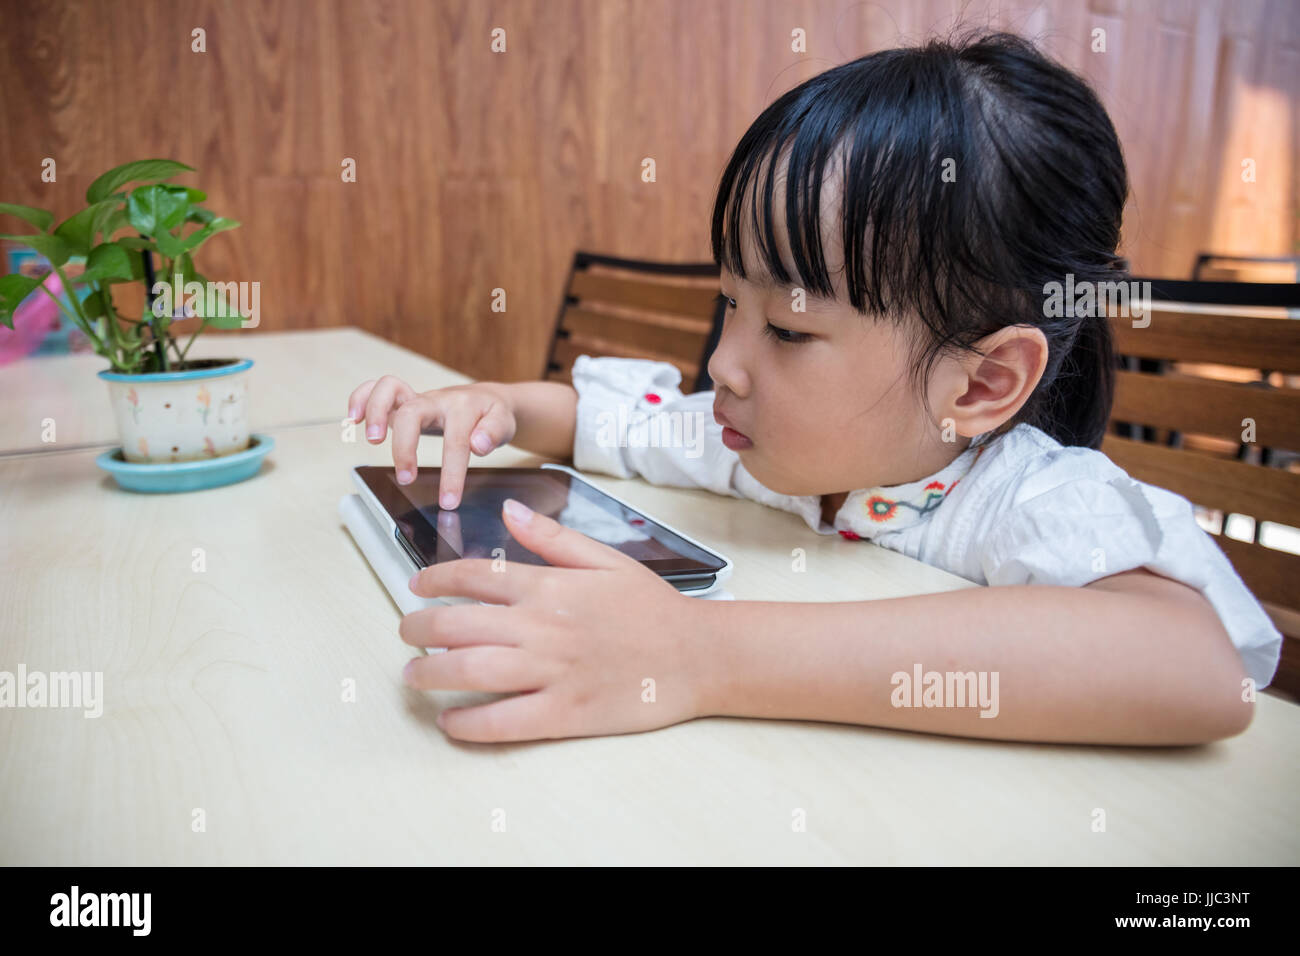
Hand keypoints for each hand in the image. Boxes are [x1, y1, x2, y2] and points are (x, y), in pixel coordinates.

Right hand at [347, 375, 517, 508]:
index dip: (452, 473)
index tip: (449, 500)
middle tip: (407, 478)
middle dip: (405, 446)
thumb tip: (478, 445)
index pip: (455, 440)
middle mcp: (436, 399)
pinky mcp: (402, 401)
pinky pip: (375, 389)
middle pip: (413, 412)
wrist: (485, 399)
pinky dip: (360, 399)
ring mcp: (417, 397)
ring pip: (389, 389)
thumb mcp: (504, 423)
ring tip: (371, 440)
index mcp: (463, 407)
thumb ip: (493, 433)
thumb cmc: (492, 414)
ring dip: (375, 411)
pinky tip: (353, 420)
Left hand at [399, 498, 708, 741]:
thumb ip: (553, 536)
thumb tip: (509, 511)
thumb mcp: (607, 559)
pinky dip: (468, 723)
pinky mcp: (564, 714)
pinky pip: (502, 721)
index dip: (435, 579)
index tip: (417, 586)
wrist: (699, 655)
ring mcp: (552, 672)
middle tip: (406, 632)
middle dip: (419, 628)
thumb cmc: (655, 608)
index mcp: (552, 586)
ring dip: (430, 674)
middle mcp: (544, 627)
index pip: (475, 577)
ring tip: (413, 676)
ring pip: (470, 671)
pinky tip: (450, 722)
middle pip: (459, 625)